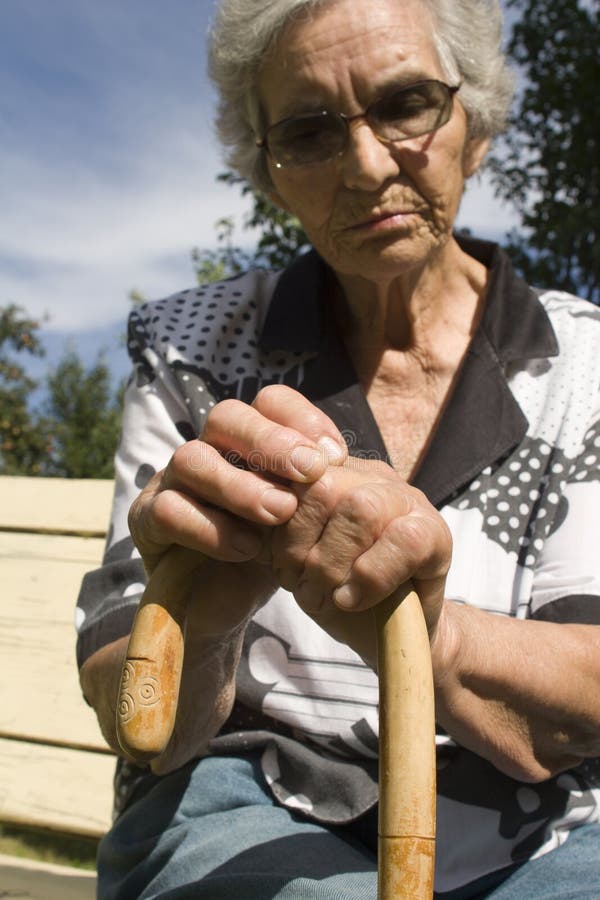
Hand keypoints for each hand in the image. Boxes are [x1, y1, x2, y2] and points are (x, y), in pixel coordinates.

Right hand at [127, 385, 347, 635]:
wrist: (226, 607)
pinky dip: (211, 528)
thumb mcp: (304, 518)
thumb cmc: (272, 554)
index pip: (268, 402)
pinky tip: (247, 550)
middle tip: (310, 473)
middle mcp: (208, 450)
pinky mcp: (146, 522)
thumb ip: (318, 489)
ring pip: (192, 458)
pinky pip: (168, 510)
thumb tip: (337, 460)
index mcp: (248, 442)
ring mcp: (170, 482)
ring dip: (240, 485)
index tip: (336, 457)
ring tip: (279, 514)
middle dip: (270, 441)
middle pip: (226, 415)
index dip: (302, 419)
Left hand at [270, 456, 451, 660]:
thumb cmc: (336, 594)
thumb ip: (273, 524)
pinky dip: (368, 577)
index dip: (278, 518)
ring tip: (327, 593)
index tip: (277, 560)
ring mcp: (408, 500)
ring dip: (332, 563)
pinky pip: (401, 540)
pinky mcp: (438, 533)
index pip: (293, 466)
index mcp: (334, 473)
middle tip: (301, 581)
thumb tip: (243, 499)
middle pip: (323, 486)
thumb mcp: (293, 556)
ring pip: (360, 508)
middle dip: (300, 544)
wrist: (389, 639)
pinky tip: (353, 600)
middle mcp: (371, 476)